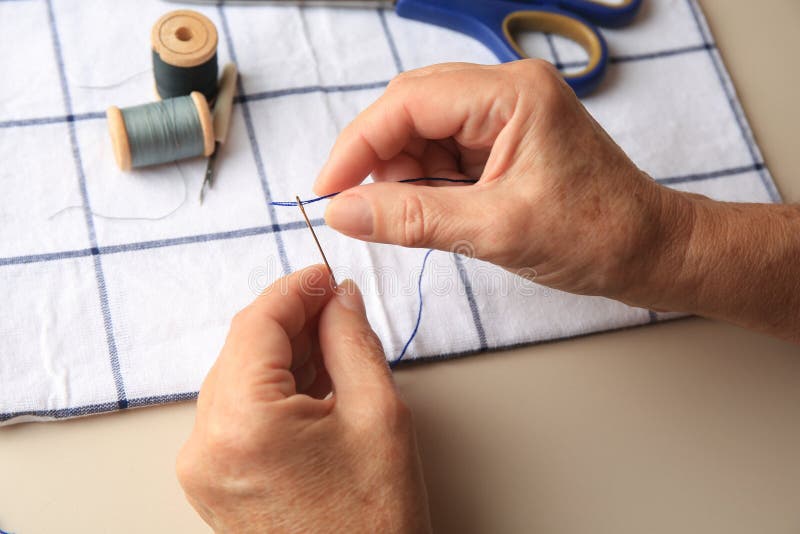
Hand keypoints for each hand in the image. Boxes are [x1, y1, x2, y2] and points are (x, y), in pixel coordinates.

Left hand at [176, 266, 430, 532]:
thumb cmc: (374, 521)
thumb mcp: (378, 414)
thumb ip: (352, 340)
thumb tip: (338, 300)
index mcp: (243, 424)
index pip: (257, 325)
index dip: (294, 290)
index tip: (323, 275)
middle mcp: (207, 446)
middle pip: (243, 348)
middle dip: (290, 320)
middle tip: (336, 306)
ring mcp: (203, 467)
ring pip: (238, 376)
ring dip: (282, 353)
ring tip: (332, 346)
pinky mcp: (212, 480)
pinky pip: (235, 411)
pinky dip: (271, 387)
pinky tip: (310, 381)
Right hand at [314, 60, 691, 303]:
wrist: (651, 252)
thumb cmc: (596, 235)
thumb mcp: (497, 230)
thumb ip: (412, 219)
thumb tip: (342, 213)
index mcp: (512, 94)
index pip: (409, 101)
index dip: (358, 144)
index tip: (326, 188)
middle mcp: (506, 93)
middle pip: (412, 111)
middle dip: (379, 160)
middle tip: (360, 209)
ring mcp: (506, 117)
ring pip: (424, 134)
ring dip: (402, 177)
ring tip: (406, 220)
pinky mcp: (504, 143)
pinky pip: (445, 155)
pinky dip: (425, 186)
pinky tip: (427, 214)